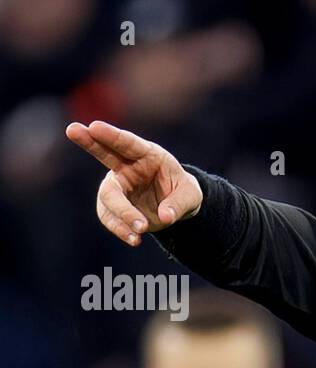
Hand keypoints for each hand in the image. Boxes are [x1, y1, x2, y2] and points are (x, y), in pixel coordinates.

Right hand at [64, 119, 202, 247]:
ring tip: (142, 228)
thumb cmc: (183, 192)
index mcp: (148, 155)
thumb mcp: (191, 196)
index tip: (94, 127)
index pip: (128, 143)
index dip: (111, 135)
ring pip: (108, 196)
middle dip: (89, 142)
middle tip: (72, 130)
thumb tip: (165, 217)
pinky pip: (110, 217)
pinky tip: (135, 239)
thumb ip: (179, 204)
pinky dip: (121, 229)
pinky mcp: (114, 206)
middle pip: (104, 154)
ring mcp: (118, 186)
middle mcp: (127, 167)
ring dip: (122, 213)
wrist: (177, 208)